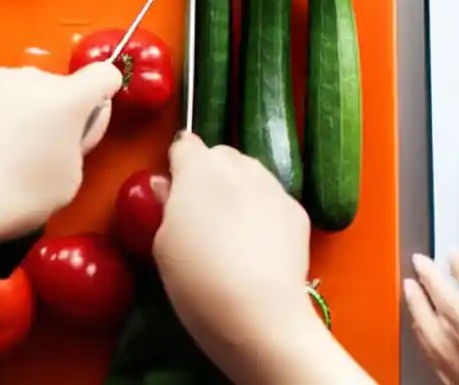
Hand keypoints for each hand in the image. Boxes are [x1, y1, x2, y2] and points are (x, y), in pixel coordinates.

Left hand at [0, 63, 120, 250]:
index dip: (104, 97)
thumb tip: (69, 126)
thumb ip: (79, 142)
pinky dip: (3, 116)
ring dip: (31, 112)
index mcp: (68, 97)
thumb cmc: (18, 196)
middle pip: (63, 87)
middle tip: (45, 153)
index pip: (105, 75)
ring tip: (10, 154)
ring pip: (30, 91)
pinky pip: (1, 98)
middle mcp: (33, 77)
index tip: (87, 125)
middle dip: (62, 111)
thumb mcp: (70, 179)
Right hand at [153, 133, 371, 382]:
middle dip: (210, 176)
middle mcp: (239, 166)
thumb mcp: (161, 245)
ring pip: (250, 175)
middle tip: (200, 217)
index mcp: (198, 169)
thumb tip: (167, 186)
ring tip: (231, 235)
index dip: (178, 165)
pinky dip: (263, 214)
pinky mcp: (297, 210)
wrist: (260, 314)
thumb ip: (164, 206)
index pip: (184, 144)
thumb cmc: (197, 280)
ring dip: (238, 192)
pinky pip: (272, 201)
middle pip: (220, 156)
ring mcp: (273, 186)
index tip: (174, 191)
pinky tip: (257, 248)